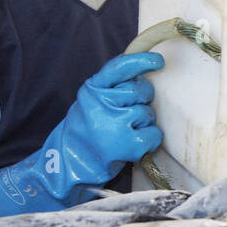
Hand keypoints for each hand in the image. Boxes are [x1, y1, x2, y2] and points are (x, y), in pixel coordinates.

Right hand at [0, 52, 164, 217]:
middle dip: (142, 100)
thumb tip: (142, 75)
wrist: (68, 166)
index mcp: (91, 90)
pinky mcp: (127, 144)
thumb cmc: (85, 131)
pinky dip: (150, 140)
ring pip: (147, 112)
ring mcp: (114, 124)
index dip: (141, 61)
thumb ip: (110, 88)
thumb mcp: (89, 102)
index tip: (158, 61)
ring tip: (124, 133)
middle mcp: (101, 104)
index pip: (119, 68)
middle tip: (128, 114)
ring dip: (143, 123)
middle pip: (140, 90)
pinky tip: (134, 144)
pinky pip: (154, 133)